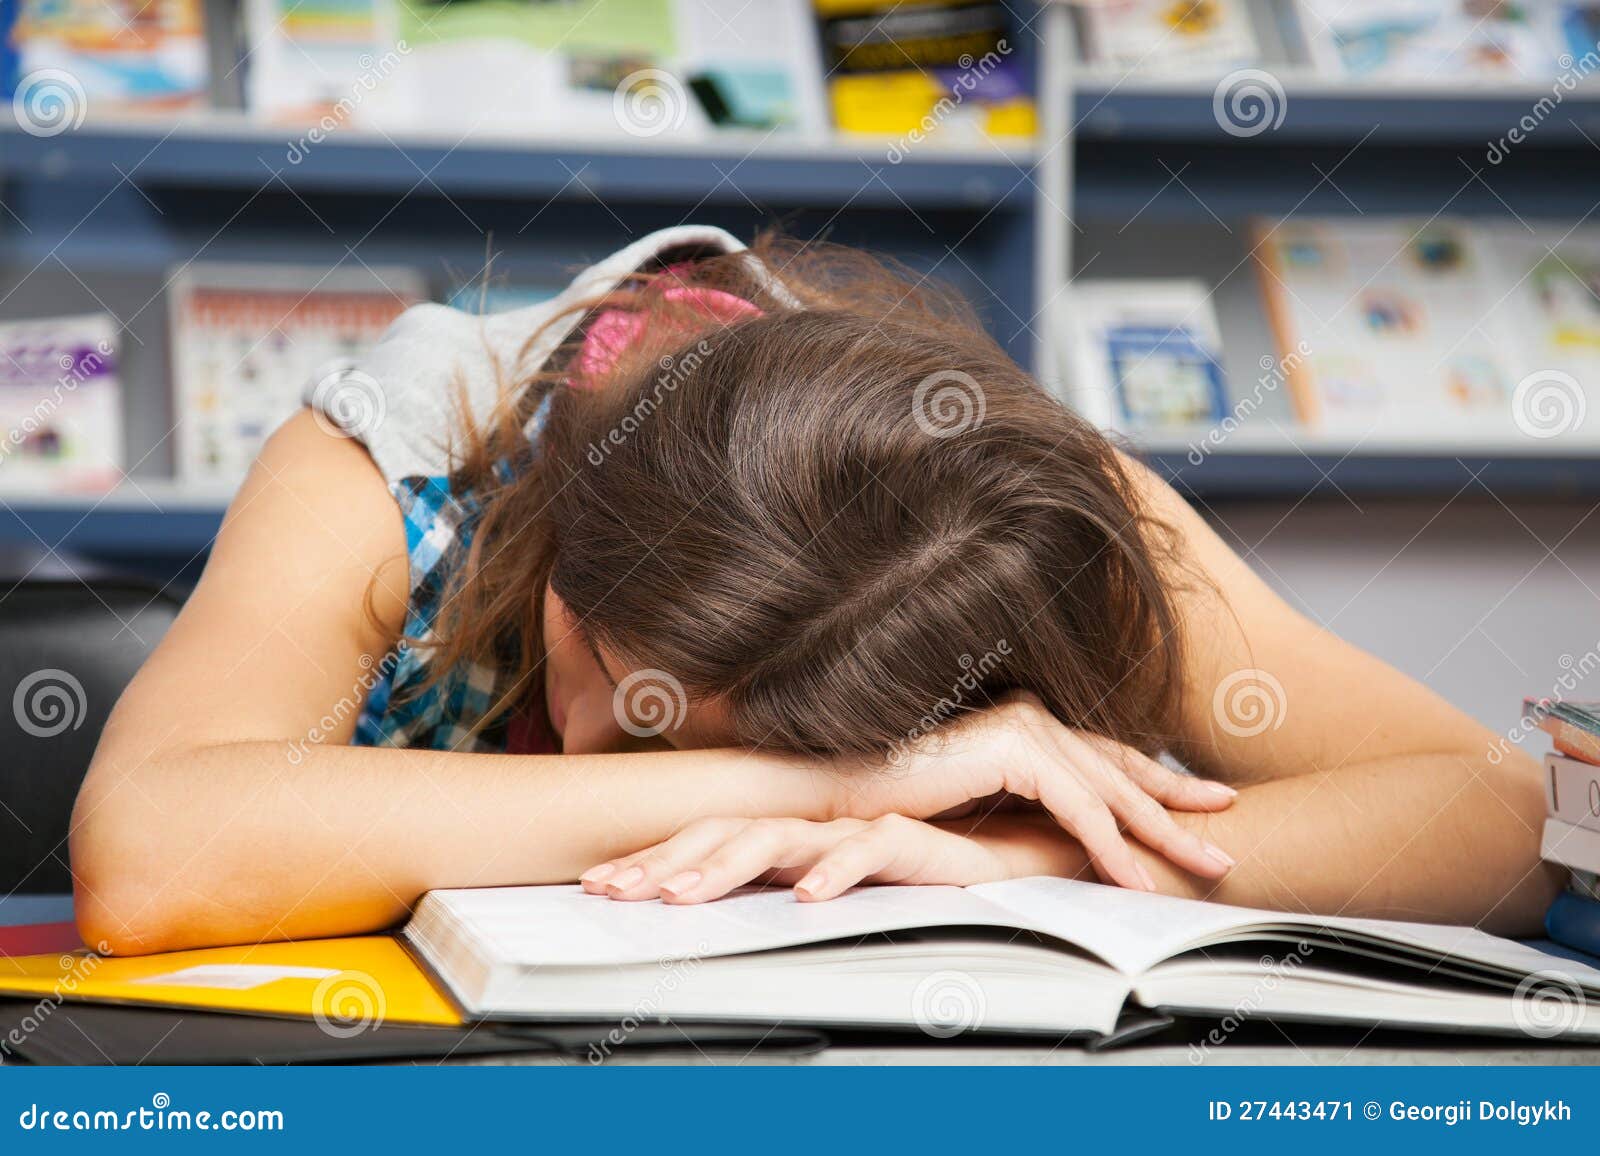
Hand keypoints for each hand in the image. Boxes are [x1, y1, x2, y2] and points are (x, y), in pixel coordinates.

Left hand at [579, 813, 1052, 903]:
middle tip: (609, 890)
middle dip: (662, 862)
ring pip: (779, 838)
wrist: (1020, 840)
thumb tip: (746, 916)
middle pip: (726, 834)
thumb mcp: (847, 883)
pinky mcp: (912, 835)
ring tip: (680, 897)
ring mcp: (857, 826)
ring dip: (725, 865)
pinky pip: (868, 852)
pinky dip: (835, 871)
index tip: (604, 884)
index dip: (657, 858)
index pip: (712, 840)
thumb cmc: (929, 862)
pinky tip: (807, 896)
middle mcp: (817, 824)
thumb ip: (800, 888)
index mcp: (795, 833)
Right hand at [831, 693, 1236, 890]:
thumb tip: (1061, 839)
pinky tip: (1136, 879)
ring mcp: (1024, 725)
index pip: (1108, 757)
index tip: (1208, 803)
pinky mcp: (1013, 750)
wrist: (838, 793)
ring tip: (1207, 867)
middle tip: (1228, 840)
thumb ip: (1023, 806)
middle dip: (1181, 809)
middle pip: (1123, 770)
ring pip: (1111, 791)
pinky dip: (1111, 848)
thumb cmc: (893, 802)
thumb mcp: (977, 804)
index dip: (1161, 782)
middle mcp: (1032, 714)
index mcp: (1026, 722)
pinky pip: (1078, 809)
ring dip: (1161, 835)